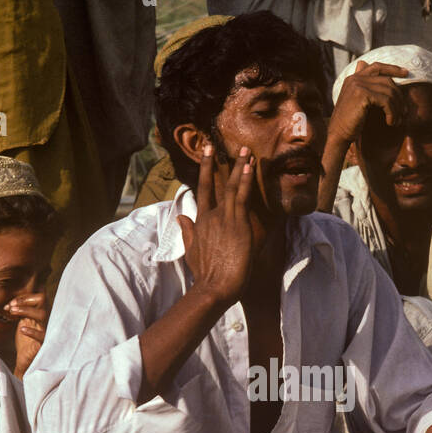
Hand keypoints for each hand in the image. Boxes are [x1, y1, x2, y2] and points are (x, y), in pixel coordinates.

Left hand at [9, 292, 47, 378]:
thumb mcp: (22, 323)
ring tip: (12, 313)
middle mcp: (46, 319)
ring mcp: (47, 330)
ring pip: (43, 314)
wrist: (27, 361)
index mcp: (41, 314)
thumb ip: (20, 312)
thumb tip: (9, 303)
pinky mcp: (45, 344)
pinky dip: (32, 332)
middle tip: (11, 307)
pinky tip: (22, 330)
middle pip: (43, 299)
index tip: (10, 304)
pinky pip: (42, 335)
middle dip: (25, 301)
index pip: (38, 297)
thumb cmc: (26, 342)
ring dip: (26, 310)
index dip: (24, 298)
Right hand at [178, 144, 255, 311]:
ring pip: (232, 187)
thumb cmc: (205, 274)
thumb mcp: (192, 250)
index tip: (208, 152)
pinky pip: (242, 198)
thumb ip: (188, 231)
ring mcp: (225, 219)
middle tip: (225, 145)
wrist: (214, 287)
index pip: (203, 189)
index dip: (206, 170)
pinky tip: (250, 167)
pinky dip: (246, 181)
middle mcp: (211, 216)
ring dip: (240, 167)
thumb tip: (181, 216)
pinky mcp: (238, 225)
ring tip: (246, 150)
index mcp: (201, 221)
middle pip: (217, 183)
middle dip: (220, 163)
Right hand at [330, 61, 408, 144]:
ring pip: (389, 91)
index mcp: (354, 78)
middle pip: (387, 80)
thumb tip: (387, 81)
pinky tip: (390, 122)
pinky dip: (392, 113)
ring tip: (397, 120)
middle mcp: (355, 78)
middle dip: (399, 96)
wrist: (339, 135)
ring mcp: (358, 84)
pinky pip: (386, 100)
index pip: (377, 67)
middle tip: (404, 111)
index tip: (406, 73)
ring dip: (397, 108)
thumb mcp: (359, 103)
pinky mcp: (362, 94)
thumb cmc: (350, 123)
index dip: (392, 68)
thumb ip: (369, 90)